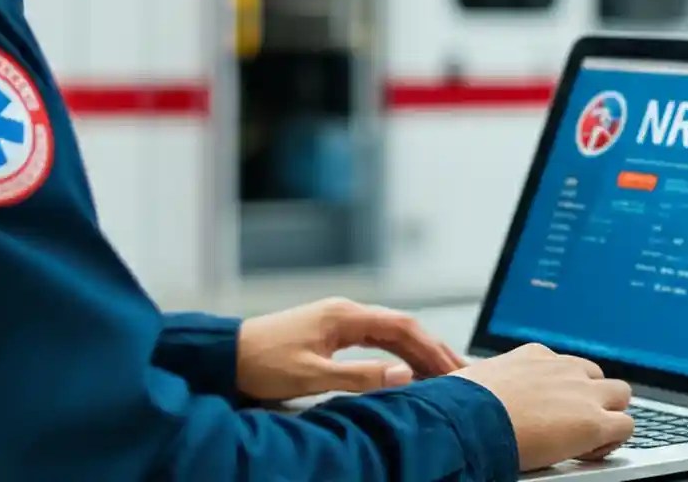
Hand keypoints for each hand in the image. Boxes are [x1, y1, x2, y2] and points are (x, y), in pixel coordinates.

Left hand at [236, 297, 465, 399]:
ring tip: (443, 373)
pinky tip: (407, 370)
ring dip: (417, 352)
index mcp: (345, 316)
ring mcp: (339, 320)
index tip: (453, 369)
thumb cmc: (262, 363)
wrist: (226, 355)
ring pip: (390, 333)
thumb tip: (405, 375)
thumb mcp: (312, 376)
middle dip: (433, 349)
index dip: (431, 348)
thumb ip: (360, 376)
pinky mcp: (331, 332)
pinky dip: (397, 354)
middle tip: (461, 372)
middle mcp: (346, 312)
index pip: (402, 327)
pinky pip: (375, 340)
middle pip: (402, 327)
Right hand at [452, 343, 633, 470]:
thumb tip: (471, 400)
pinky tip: (587, 453)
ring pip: (620, 394)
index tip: (550, 411)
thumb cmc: (462, 407)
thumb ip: (490, 389)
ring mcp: (582, 392)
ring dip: (609, 414)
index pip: (564, 366)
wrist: (471, 420)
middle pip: (597, 375)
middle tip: (572, 424)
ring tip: (586, 440)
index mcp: (534, 356)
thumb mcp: (476, 384)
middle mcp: (563, 368)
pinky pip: (626, 426)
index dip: (563, 391)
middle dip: (592, 397)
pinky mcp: (593, 421)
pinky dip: (612, 441)